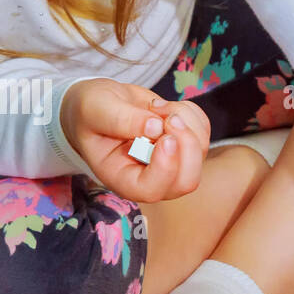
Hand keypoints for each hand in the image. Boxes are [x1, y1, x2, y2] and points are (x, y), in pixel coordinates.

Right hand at [60, 79, 210, 202]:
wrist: (100, 103)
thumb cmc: (90, 111)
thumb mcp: (95, 109)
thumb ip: (120, 119)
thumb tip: (155, 127)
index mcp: (123, 178)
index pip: (152, 190)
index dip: (166, 167)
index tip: (164, 136)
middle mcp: (150, 177)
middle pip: (187, 180)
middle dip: (187, 144)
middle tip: (168, 117)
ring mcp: (171, 163)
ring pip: (199, 151)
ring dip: (185, 120)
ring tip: (157, 107)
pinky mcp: (184, 145)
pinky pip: (203, 132)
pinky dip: (191, 113)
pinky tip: (166, 108)